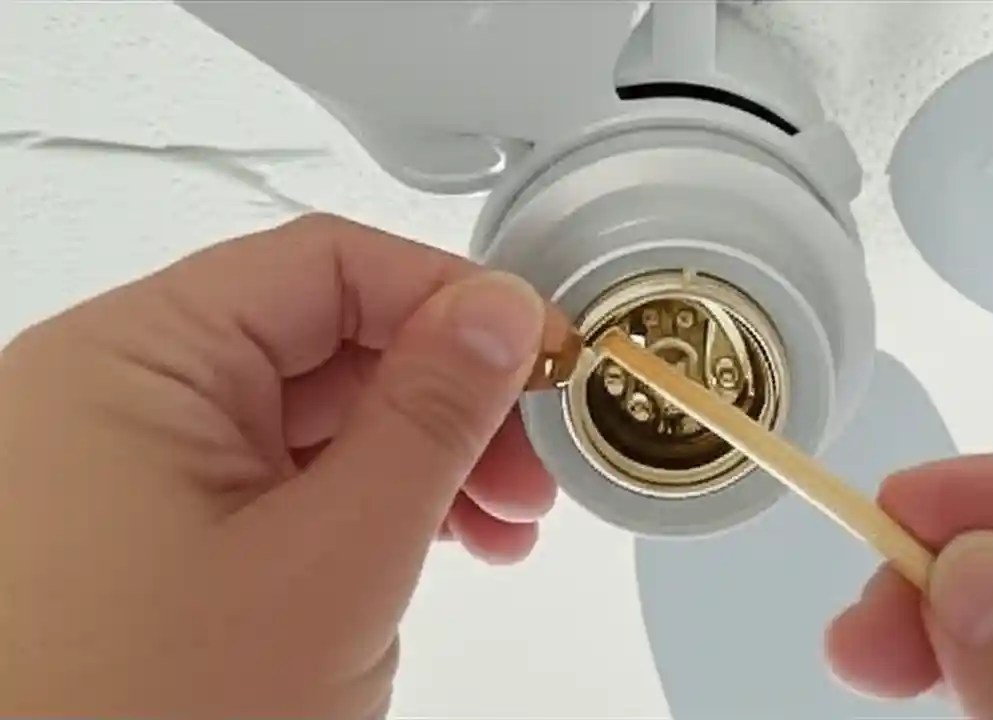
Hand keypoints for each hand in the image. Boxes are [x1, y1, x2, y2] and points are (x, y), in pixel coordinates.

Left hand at [0, 214, 569, 716]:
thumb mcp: (336, 557)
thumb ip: (432, 416)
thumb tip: (500, 314)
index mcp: (131, 363)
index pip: (327, 266)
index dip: (454, 302)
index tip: (543, 353)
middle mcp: (116, 399)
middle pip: (327, 342)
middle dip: (451, 402)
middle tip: (529, 470)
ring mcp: (131, 471)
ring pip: (315, 417)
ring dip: (422, 462)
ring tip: (498, 526)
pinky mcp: (156, 534)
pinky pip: (283, 481)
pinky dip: (367, 507)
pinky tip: (431, 544)